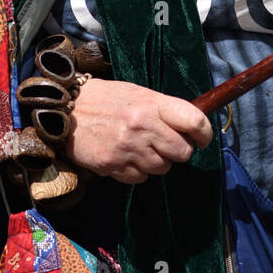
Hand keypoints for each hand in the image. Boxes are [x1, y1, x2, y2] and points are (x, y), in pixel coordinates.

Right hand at [67, 77, 212, 184]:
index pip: (194, 121)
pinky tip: (126, 156)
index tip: (202, 138)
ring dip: (156, 161)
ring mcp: (128, 148)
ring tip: (140, 147)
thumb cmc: (108, 99)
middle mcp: (143, 126)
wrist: (67, 109)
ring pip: (162, 168)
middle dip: (178, 151)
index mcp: (151, 103)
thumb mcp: (139, 94)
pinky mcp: (113, 166)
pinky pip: (141, 178)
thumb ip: (164, 110)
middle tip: (166, 143)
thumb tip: (191, 130)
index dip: (205, 133)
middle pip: (183, 152)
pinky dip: (137, 171)